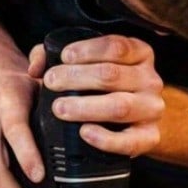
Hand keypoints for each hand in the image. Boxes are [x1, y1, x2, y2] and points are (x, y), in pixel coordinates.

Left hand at [28, 33, 164, 156]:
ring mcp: (152, 109)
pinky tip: (85, 132)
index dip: (88, 50)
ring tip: (59, 108)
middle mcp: (150, 80)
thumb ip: (54, 56)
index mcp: (140, 54)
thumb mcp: (84, 62)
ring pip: (120, 106)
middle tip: (51, 82)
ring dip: (85, 107)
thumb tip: (35, 67)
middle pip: (112, 75)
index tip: (64, 56)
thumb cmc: (100, 85)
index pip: (117, 47)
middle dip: (76, 78)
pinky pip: (130, 141)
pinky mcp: (149, 137)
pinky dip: (106, 139)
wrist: (129, 119)